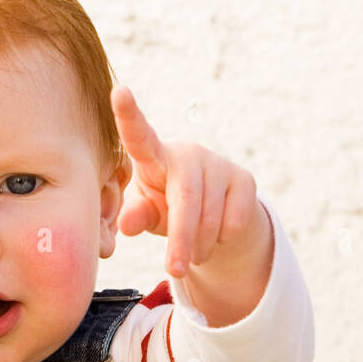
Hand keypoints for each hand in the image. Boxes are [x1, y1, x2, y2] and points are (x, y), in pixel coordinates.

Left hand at [110, 83, 262, 280]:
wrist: (211, 217)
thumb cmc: (165, 208)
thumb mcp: (147, 214)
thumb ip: (136, 216)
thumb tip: (127, 224)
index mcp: (155, 158)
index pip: (140, 137)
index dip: (129, 116)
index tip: (118, 91)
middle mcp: (187, 154)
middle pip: (185, 201)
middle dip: (181, 240)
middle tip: (176, 270)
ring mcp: (218, 164)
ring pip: (211, 218)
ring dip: (200, 247)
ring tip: (193, 252)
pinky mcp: (244, 179)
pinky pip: (233, 221)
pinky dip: (222, 240)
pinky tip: (216, 233)